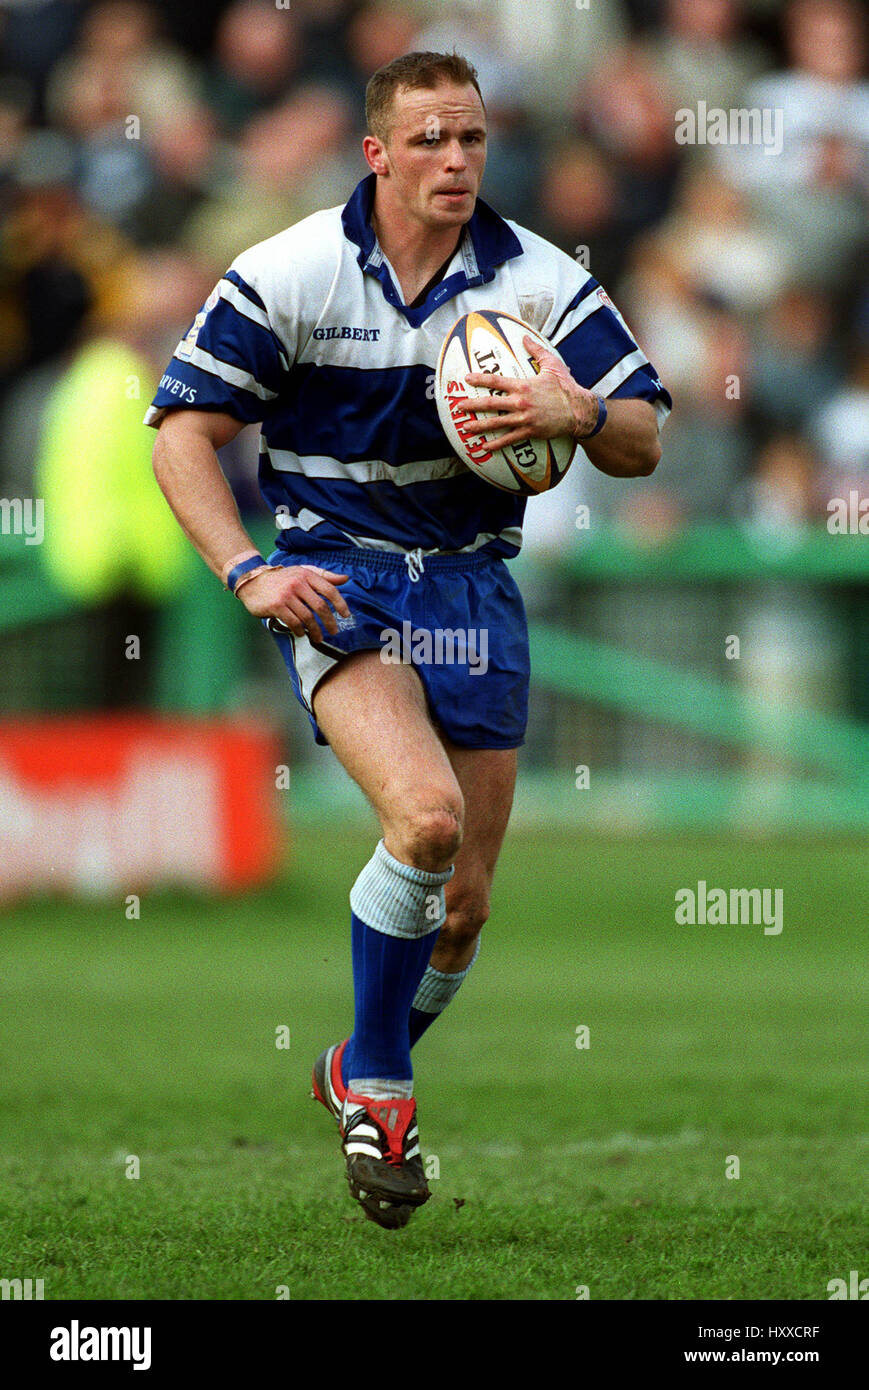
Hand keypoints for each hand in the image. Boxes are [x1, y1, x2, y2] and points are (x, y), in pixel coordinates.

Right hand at [237, 564, 349, 637]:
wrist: (253, 582)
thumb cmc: (282, 579)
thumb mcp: (303, 572)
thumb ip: (324, 576)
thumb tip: (345, 579)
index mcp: (307, 574)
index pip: (329, 590)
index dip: (340, 604)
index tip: (346, 615)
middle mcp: (297, 583)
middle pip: (320, 607)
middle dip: (329, 622)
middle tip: (334, 632)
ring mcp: (287, 595)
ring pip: (308, 617)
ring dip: (315, 631)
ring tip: (318, 638)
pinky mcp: (277, 606)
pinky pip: (293, 622)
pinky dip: (300, 630)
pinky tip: (301, 633)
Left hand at [464, 334, 600, 448]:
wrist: (578, 410)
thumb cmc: (566, 387)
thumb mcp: (552, 364)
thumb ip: (536, 351)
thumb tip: (525, 338)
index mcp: (523, 385)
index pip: (496, 381)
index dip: (479, 379)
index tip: (467, 379)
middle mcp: (520, 402)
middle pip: (491, 403)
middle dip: (473, 405)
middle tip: (459, 408)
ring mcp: (524, 419)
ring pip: (496, 423)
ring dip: (480, 426)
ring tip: (466, 428)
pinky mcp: (530, 432)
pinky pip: (509, 439)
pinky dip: (496, 444)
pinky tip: (485, 447)